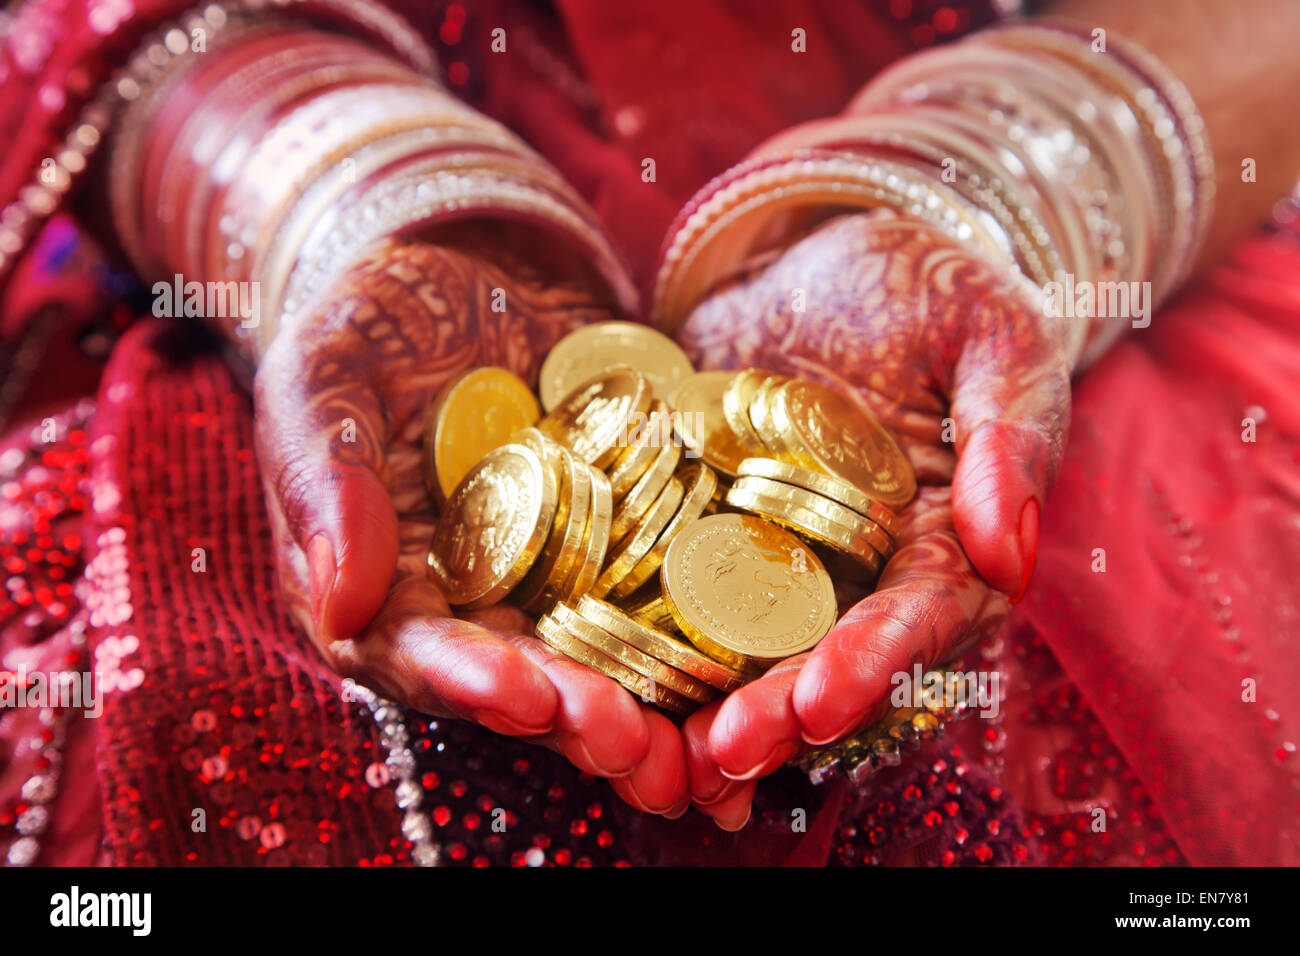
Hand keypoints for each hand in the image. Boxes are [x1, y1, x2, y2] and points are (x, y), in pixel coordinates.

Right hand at [254, 231, 687, 816]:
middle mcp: (479, 603)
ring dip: (660, 710)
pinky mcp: (631, 540)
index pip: (422, 654)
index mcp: (388, 589)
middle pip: (530, 682)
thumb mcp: (324, 379)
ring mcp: (560, 576)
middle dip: (583, 720)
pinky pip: (674, 589)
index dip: (472, 681)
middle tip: (637, 749)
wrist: (471, 267)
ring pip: (610, 659)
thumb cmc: (369, 322)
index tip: (524, 694)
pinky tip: (768, 668)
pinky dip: (716, 632)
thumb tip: (337, 605)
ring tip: (713, 752)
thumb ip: (326, 481)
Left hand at [674, 211, 1071, 827]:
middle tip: (720, 754)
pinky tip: (590, 674)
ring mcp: (769, 556)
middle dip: (773, 712)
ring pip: (738, 647)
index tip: (821, 702)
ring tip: (656, 751)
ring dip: (699, 702)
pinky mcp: (697, 527)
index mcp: (938, 545)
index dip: (871, 664)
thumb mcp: (990, 334)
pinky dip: (634, 633)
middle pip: (817, 658)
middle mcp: (852, 572)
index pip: (914, 619)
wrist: (822, 256)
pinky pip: (663, 584)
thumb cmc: (929, 289)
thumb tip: (1010, 554)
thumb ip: (1008, 434)